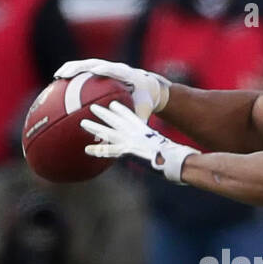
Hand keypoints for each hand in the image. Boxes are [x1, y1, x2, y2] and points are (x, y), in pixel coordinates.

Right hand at [54, 57, 170, 120]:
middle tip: (66, 74)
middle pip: (96, 63)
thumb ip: (139, 121)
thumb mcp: (144, 110)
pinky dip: (72, 73)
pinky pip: (84, 70)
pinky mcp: (100, 69)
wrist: (147, 87)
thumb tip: (134, 138)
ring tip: (58, 76)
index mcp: (128, 75)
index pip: (116, 70)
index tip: (95, 72)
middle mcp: (116, 68)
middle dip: (81, 67)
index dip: (106, 70)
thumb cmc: (145, 100)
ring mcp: (107, 67)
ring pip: (87, 64)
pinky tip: (59, 82)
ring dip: (72, 68)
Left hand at [80, 99, 195, 182]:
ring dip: (95, 127)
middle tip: (93, 107)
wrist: (177, 159)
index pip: (132, 118)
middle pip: (118, 120)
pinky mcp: (128, 151)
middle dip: (105, 113)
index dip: (122, 111)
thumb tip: (176, 157)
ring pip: (109, 132)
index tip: (113, 104)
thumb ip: (168, 153)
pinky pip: (109, 150)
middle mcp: (137, 134)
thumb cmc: (179, 158)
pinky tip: (87, 149)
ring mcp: (131, 141)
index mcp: (146, 132)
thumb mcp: (172, 152)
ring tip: (83, 123)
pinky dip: (98, 150)